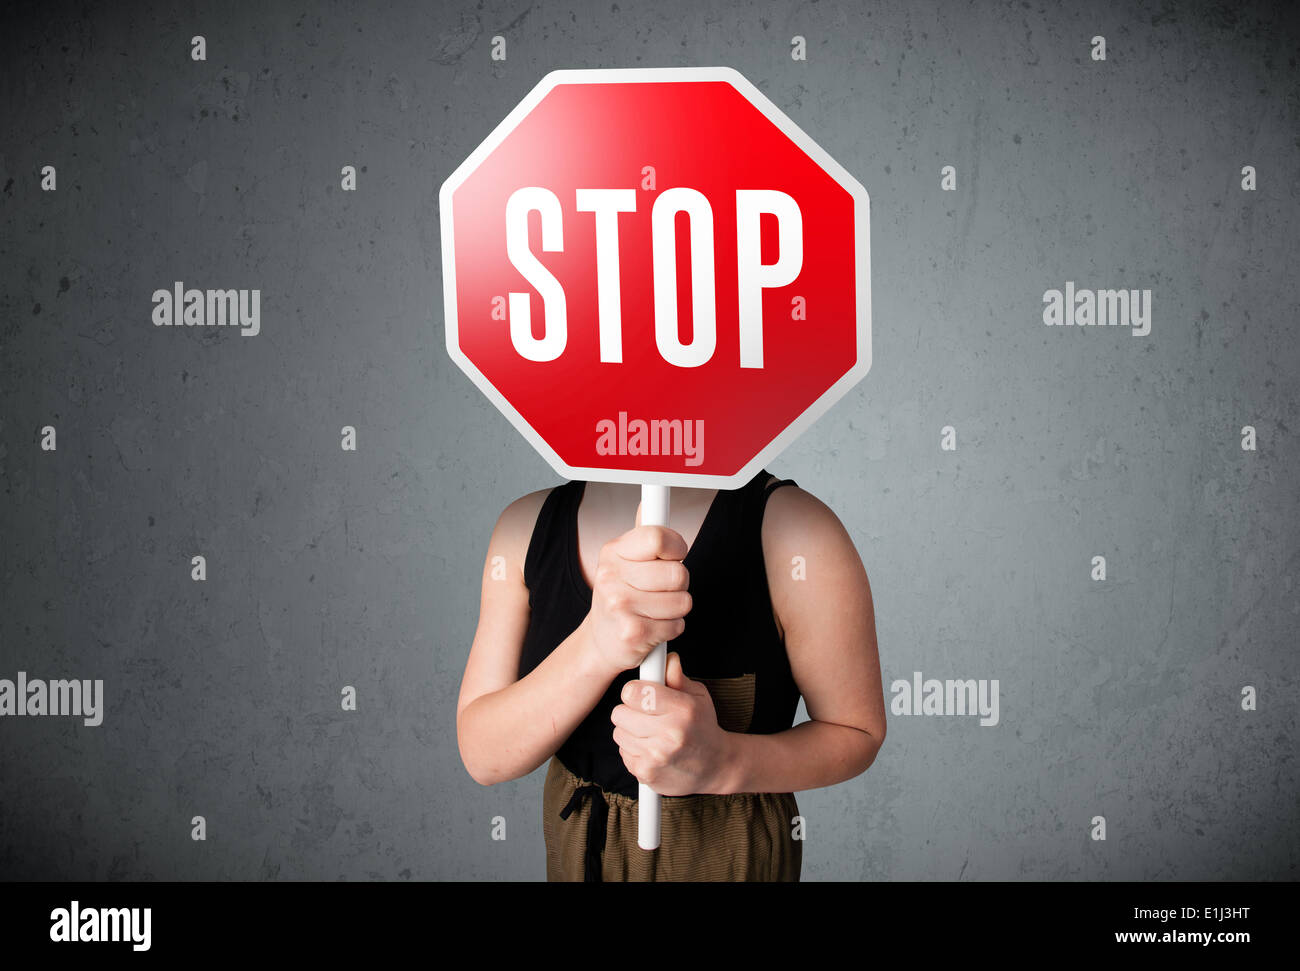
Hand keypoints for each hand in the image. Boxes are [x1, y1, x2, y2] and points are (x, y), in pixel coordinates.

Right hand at [584, 519, 691, 677]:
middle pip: (677, 573)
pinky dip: (672, 628)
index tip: (675, 555)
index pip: (658, 537)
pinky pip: (677, 624)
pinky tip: (654, 627)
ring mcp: (619, 605)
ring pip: (682, 601)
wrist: (602, 641)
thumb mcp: (625, 561)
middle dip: (679, 584)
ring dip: (677, 608)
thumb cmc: (622, 595)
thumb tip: (650, 502)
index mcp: (612, 552)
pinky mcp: (632, 633)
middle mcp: (611, 576)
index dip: (677, 548)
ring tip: (656, 609)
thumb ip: (643, 535)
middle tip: (661, 590)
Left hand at [610, 652, 734, 795]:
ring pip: (618, 733)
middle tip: (646, 715)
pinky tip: (652, 750)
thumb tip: (667, 659)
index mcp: (682, 709)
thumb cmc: (703, 726)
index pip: (633, 692)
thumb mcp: (698, 697)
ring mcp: (656, 756)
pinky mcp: (646, 773)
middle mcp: (669, 733)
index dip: (635, 691)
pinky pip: (623, 753)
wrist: (715, 766)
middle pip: (619, 713)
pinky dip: (633, 751)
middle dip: (630, 712)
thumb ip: (677, 678)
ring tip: (651, 734)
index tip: (643, 695)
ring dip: (630, 732)